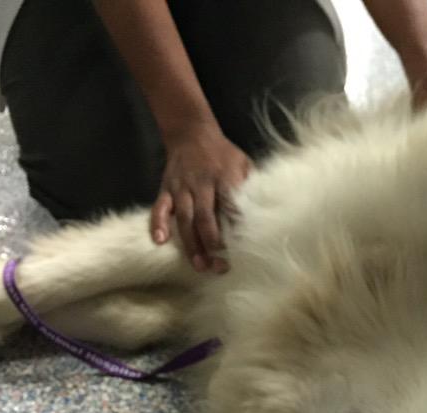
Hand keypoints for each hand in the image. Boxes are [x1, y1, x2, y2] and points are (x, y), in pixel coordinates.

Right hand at [150, 122, 252, 272]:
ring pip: (184, 218)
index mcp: (224, 177)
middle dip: (212, 244)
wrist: (191, 132)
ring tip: (199, 265)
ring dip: (191, 244)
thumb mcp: (244, 163)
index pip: (230, 206)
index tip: (243, 249)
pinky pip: (160, 207)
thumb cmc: (223, 154)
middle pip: (205, 217)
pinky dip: (158, 223)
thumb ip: (252, 186)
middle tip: (220, 267)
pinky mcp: (166, 188)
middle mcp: (202, 183)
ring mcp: (181, 187)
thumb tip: (268, 212)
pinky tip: (159, 241)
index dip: (235, 228)